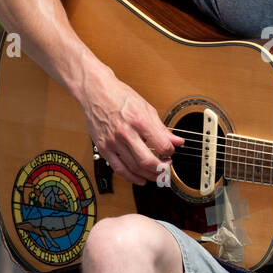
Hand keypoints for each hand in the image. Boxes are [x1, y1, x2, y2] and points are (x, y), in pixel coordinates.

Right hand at [81, 69, 183, 185]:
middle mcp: (125, 133)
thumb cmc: (120, 97)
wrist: (95, 92)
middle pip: (147, 161)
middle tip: (167, 167)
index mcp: (139, 121)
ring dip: (149, 175)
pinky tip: (140, 179)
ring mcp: (113, 142)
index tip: (171, 151)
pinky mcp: (103, 148)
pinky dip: (131, 177)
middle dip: (161, 169)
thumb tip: (177, 141)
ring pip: (134, 168)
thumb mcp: (146, 108)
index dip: (170, 151)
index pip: (161, 145)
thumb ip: (162, 128)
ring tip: (157, 174)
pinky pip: (119, 169)